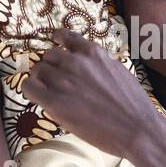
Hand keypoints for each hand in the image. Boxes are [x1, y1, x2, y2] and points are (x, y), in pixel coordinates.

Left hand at [22, 29, 162, 158]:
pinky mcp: (54, 101)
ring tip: (47, 91)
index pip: (66, 37)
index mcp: (93, 53)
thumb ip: (99, 64)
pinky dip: (30, 90)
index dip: (58, 42)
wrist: (137, 129)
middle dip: (51, 66)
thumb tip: (86, 65)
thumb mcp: (118, 71)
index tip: (56, 45)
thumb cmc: (133, 105)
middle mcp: (75, 62)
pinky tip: (37, 97)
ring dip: (41, 79)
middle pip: (49, 55)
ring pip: (38, 70)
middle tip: (55, 81)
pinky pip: (28, 87)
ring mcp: (63, 80)